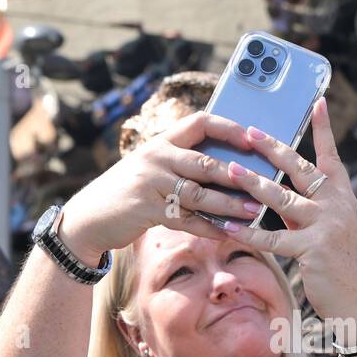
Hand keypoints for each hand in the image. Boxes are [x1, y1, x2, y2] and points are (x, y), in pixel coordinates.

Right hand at [58, 111, 259, 260]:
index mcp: (161, 142)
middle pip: (206, 163)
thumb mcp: (152, 168)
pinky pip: (187, 220)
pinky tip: (229, 233)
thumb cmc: (130, 191)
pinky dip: (210, 228)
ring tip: (255, 211)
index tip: (254, 137)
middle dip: (239, 175)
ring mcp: (151, 184)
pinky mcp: (148, 211)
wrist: (89, 217)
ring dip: (230, 205)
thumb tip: (230, 167)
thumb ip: (182, 163)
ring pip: (200, 194)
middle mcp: (156, 158)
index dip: (230, 128)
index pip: (200, 122)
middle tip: (267, 183)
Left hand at [207, 97, 356, 331]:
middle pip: (300, 169)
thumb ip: (306, 209)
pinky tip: (226, 228)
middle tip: (249, 131)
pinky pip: (272, 238)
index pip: (330, 156)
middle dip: (273, 149)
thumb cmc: (340, 265)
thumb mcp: (329, 229)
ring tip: (229, 169)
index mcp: (343, 196)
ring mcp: (326, 226)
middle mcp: (337, 205)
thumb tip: (275, 192)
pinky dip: (247, 233)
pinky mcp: (312, 249)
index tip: (316, 102)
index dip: (323, 130)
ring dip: (253, 184)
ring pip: (283, 198)